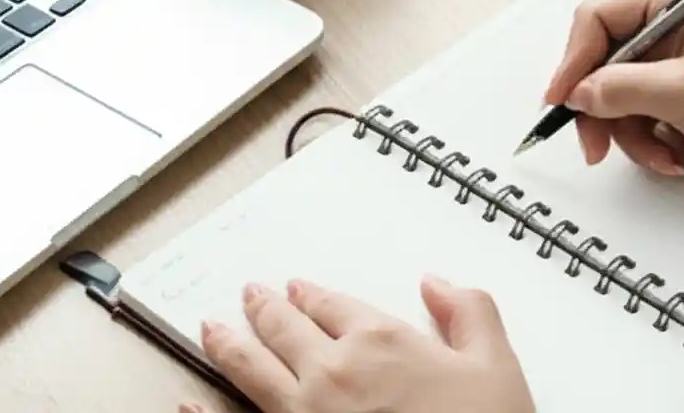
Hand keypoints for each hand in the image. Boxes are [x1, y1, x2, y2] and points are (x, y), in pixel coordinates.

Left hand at [179, 276, 534, 412]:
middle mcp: (333, 371)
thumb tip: (439, 282)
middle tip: (250, 295)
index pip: (334, 304)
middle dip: (265, 308)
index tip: (299, 288)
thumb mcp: (497, 367)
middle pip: (285, 326)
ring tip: (210, 329)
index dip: (313, 294)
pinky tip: (185, 402)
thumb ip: (471, 313)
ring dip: (227, 343)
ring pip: (250, 366)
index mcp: (380, 341)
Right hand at [542, 0, 683, 191]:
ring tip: (657, 156)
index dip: (573, 58)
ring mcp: (670, 65)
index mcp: (675, 2)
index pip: (599, 18)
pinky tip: (672, 157)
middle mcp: (668, 27)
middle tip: (592, 144)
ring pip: (613, 96)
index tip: (561, 98)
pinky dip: (644, 143)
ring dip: (626, 133)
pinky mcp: (673, 98)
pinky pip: (633, 117)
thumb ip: (621, 88)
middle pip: (599, 61)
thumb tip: (576, 95)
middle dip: (598, 107)